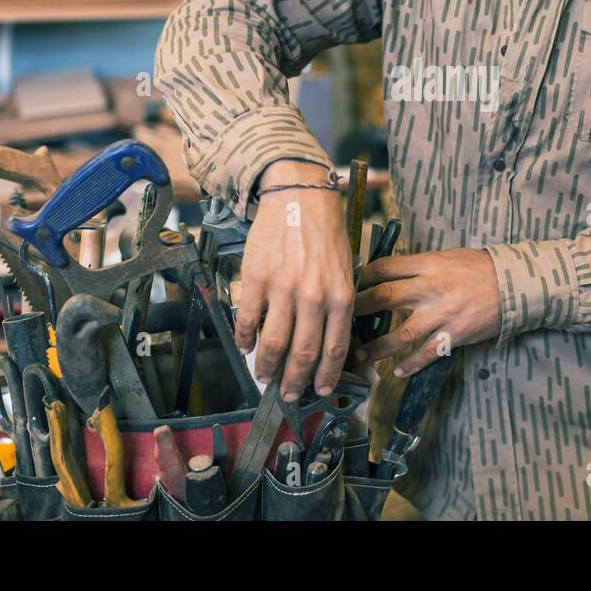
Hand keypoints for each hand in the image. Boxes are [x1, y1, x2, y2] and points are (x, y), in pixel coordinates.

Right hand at [234, 161, 353, 399]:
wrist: (299, 196)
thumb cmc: (326, 233)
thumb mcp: (346, 269)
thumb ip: (338, 304)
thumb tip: (327, 341)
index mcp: (341, 296)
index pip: (334, 349)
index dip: (325, 376)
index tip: (320, 390)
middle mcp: (314, 297)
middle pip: (302, 354)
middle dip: (295, 381)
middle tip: (289, 394)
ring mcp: (283, 289)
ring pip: (273, 343)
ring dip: (267, 366)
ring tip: (264, 376)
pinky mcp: (256, 278)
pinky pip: (248, 319)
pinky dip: (244, 338)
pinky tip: (245, 346)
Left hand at [353, 249, 501, 376]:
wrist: (513, 284)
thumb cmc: (479, 268)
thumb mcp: (446, 256)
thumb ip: (419, 266)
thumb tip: (389, 273)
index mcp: (428, 265)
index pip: (385, 268)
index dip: (363, 276)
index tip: (351, 285)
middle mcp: (431, 289)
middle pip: (384, 298)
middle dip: (359, 309)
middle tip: (340, 319)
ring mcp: (442, 314)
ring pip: (401, 334)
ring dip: (377, 348)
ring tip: (359, 356)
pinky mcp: (454, 335)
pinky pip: (427, 353)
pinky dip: (410, 364)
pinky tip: (396, 371)